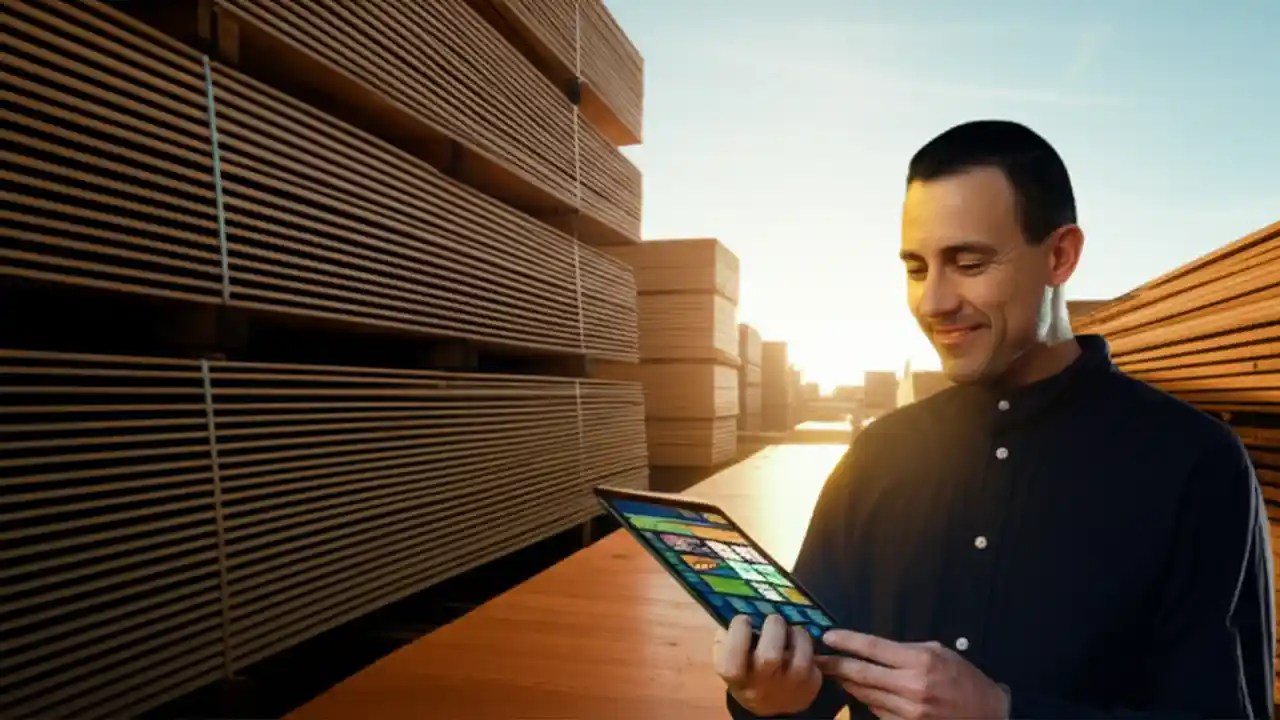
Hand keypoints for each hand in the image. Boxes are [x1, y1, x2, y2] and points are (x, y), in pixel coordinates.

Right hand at [713, 614, 823, 715]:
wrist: (770, 702)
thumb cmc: (746, 669)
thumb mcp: (729, 657)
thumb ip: (729, 635)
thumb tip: (740, 605)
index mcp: (735, 678)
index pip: (732, 663)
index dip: (738, 634)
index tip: (744, 619)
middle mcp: (761, 687)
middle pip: (770, 658)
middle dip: (774, 628)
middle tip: (774, 619)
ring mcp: (787, 689)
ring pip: (799, 659)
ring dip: (797, 635)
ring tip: (792, 629)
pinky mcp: (809, 687)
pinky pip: (815, 663)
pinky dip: (809, 646)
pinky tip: (801, 642)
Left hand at [815, 630, 1009, 719]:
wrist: (988, 715)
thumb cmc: (964, 678)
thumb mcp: (939, 652)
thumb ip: (906, 650)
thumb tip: (874, 650)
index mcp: (919, 661)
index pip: (873, 647)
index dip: (847, 641)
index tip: (828, 637)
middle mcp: (911, 686)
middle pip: (861, 673)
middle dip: (835, 665)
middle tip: (817, 659)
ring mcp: (908, 710)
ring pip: (865, 694)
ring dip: (847, 683)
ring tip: (833, 674)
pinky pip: (877, 711)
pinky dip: (868, 701)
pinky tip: (863, 693)